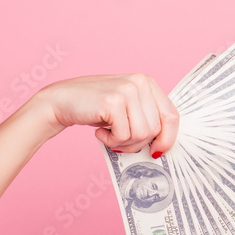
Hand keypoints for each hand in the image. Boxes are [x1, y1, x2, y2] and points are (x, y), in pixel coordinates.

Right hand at [37, 73, 179, 156]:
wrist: (62, 100)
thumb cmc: (96, 109)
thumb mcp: (128, 109)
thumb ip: (147, 118)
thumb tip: (165, 146)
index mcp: (148, 83)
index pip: (172, 115)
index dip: (168, 138)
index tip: (157, 152)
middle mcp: (140, 82)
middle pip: (156, 129)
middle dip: (139, 143)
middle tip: (120, 141)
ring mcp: (127, 90)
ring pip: (142, 134)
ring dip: (124, 143)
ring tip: (109, 135)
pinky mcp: (113, 102)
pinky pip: (123, 136)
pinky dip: (111, 142)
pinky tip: (100, 132)